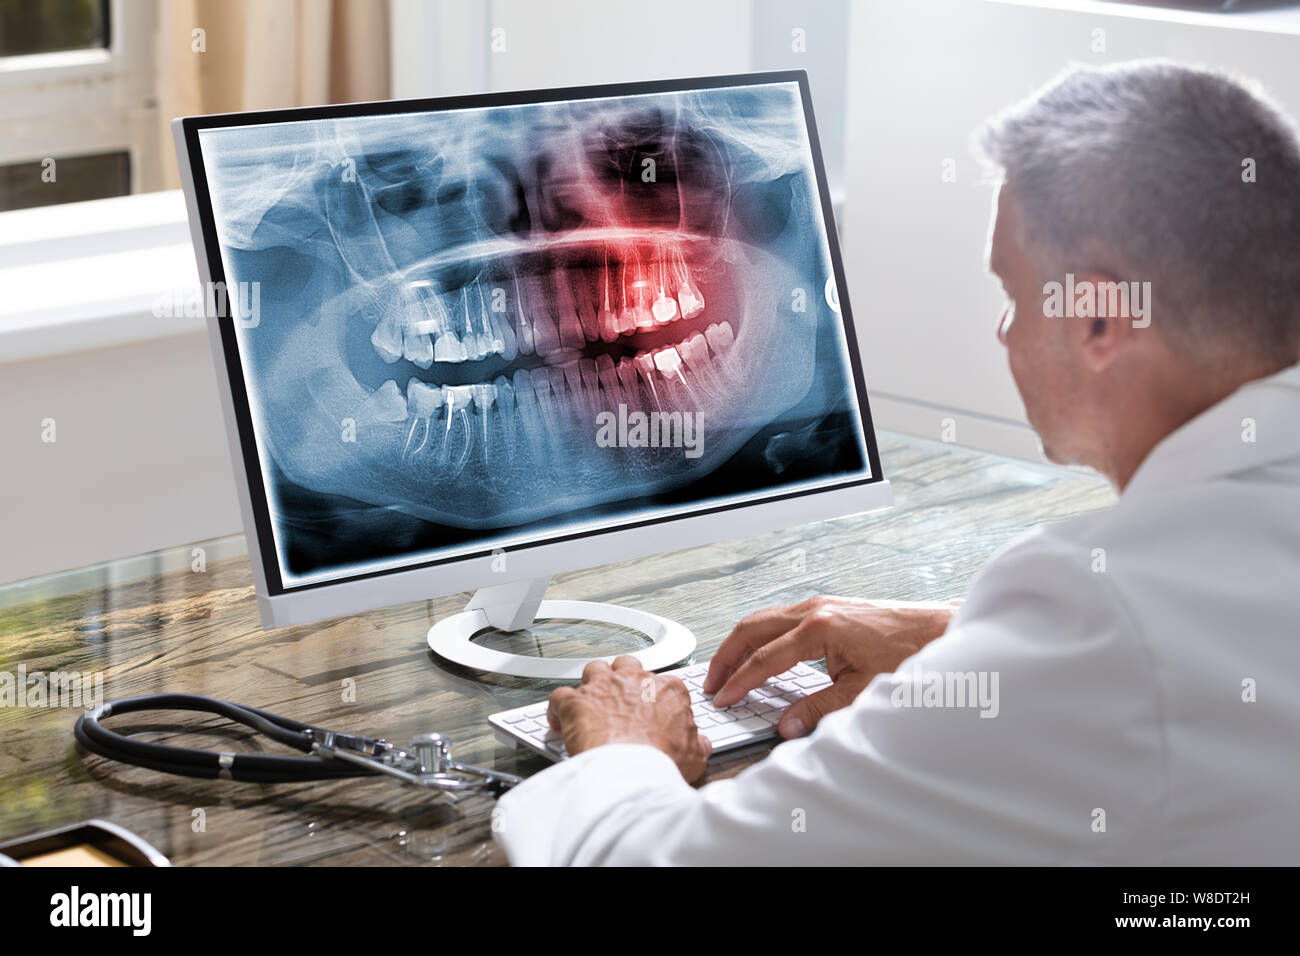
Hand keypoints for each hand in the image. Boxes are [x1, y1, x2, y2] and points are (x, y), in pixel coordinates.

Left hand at [547, 656, 711, 781]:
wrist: (631, 772)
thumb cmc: (661, 762)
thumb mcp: (694, 756)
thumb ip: (697, 744)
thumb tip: (702, 744)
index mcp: (666, 690)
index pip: (662, 683)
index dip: (654, 696)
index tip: (650, 709)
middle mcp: (635, 681)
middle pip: (627, 666)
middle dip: (623, 678)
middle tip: (621, 697)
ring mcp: (603, 688)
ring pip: (594, 669)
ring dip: (591, 683)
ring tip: (590, 701)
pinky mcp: (576, 702)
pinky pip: (560, 695)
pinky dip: (557, 707)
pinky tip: (558, 719)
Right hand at [703, 596, 957, 738]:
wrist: (938, 630)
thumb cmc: (908, 655)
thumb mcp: (861, 691)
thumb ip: (819, 710)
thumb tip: (786, 726)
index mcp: (820, 628)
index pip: (765, 658)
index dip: (740, 681)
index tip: (723, 698)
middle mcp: (815, 609)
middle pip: (752, 628)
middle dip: (727, 656)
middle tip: (711, 682)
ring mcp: (820, 604)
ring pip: (763, 618)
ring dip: (741, 643)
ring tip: (726, 668)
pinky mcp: (827, 606)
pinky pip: (780, 618)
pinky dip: (760, 635)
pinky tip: (758, 653)